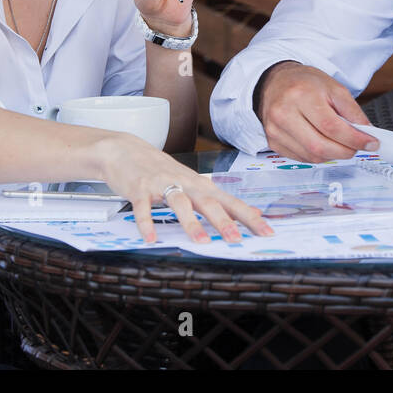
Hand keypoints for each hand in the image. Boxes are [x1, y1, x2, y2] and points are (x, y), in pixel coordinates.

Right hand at [96, 133, 273, 243]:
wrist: (125, 149)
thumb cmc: (162, 170)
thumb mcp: (192, 183)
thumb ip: (218, 199)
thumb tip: (250, 212)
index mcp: (200, 185)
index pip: (230, 202)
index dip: (249, 217)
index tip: (267, 231)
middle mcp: (185, 183)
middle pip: (209, 202)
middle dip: (224, 221)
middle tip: (237, 239)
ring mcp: (161, 184)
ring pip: (180, 203)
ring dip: (191, 223)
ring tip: (202, 242)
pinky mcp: (139, 189)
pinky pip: (143, 207)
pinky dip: (147, 222)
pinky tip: (151, 238)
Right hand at [257, 62, 378, 161]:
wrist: (276, 82)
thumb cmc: (304, 83)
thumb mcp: (334, 88)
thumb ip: (353, 112)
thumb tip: (367, 134)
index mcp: (301, 95)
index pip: (331, 126)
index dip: (354, 139)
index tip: (371, 143)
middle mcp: (284, 113)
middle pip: (320, 146)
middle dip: (345, 151)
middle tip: (358, 147)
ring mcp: (275, 130)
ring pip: (311, 156)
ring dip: (333, 155)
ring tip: (341, 144)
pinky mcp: (273, 141)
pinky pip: (301, 158)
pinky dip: (318, 156)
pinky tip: (324, 145)